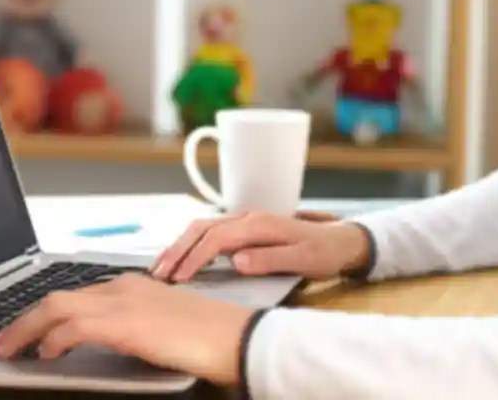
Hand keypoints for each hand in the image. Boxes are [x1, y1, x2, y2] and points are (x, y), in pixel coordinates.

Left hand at [0, 274, 252, 385]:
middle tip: (3, 341)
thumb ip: (128, 328)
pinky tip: (44, 354)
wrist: (235, 337)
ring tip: (8, 349)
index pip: (75, 295)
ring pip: (56, 307)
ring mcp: (123, 302)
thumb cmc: (207, 337)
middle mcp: (123, 287)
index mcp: (131, 285)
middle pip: (58, 297)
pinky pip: (73, 327)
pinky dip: (52, 339)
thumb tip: (96, 343)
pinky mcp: (125, 323)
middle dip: (23, 319)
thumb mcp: (159, 329)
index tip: (25, 330)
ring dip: (25, 328)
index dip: (42, 313)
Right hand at [151, 211, 371, 282]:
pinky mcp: (244, 229)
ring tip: (160, 267)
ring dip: (179, 245)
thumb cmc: (323, 251)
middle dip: (176, 250)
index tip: (178, 279)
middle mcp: (247, 218)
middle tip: (157, 274)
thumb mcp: (303, 259)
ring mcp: (244, 221)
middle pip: (200, 228)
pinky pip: (209, 232)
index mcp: (258, 224)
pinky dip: (189, 243)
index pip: (215, 239)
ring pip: (201, 227)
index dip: (194, 258)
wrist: (341, 240)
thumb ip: (270, 259)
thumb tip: (237, 261)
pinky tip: (181, 258)